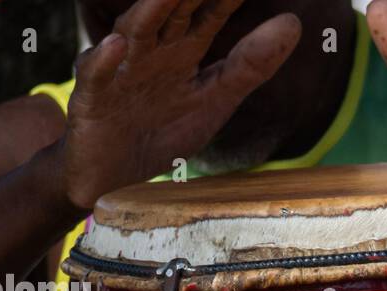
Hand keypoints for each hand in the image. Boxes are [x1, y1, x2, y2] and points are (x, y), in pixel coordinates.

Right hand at [59, 0, 300, 209]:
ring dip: (149, 10)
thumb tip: (294, 21)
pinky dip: (103, 60)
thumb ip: (251, 65)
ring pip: (134, 32)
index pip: (211, 12)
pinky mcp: (92, 98)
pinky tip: (115, 45)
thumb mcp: (215, 100)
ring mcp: (120, 70)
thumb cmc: (161, 132)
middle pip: (171, 9)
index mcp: (183, 50)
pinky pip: (96, 76)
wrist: (113, 177)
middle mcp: (151, 49)